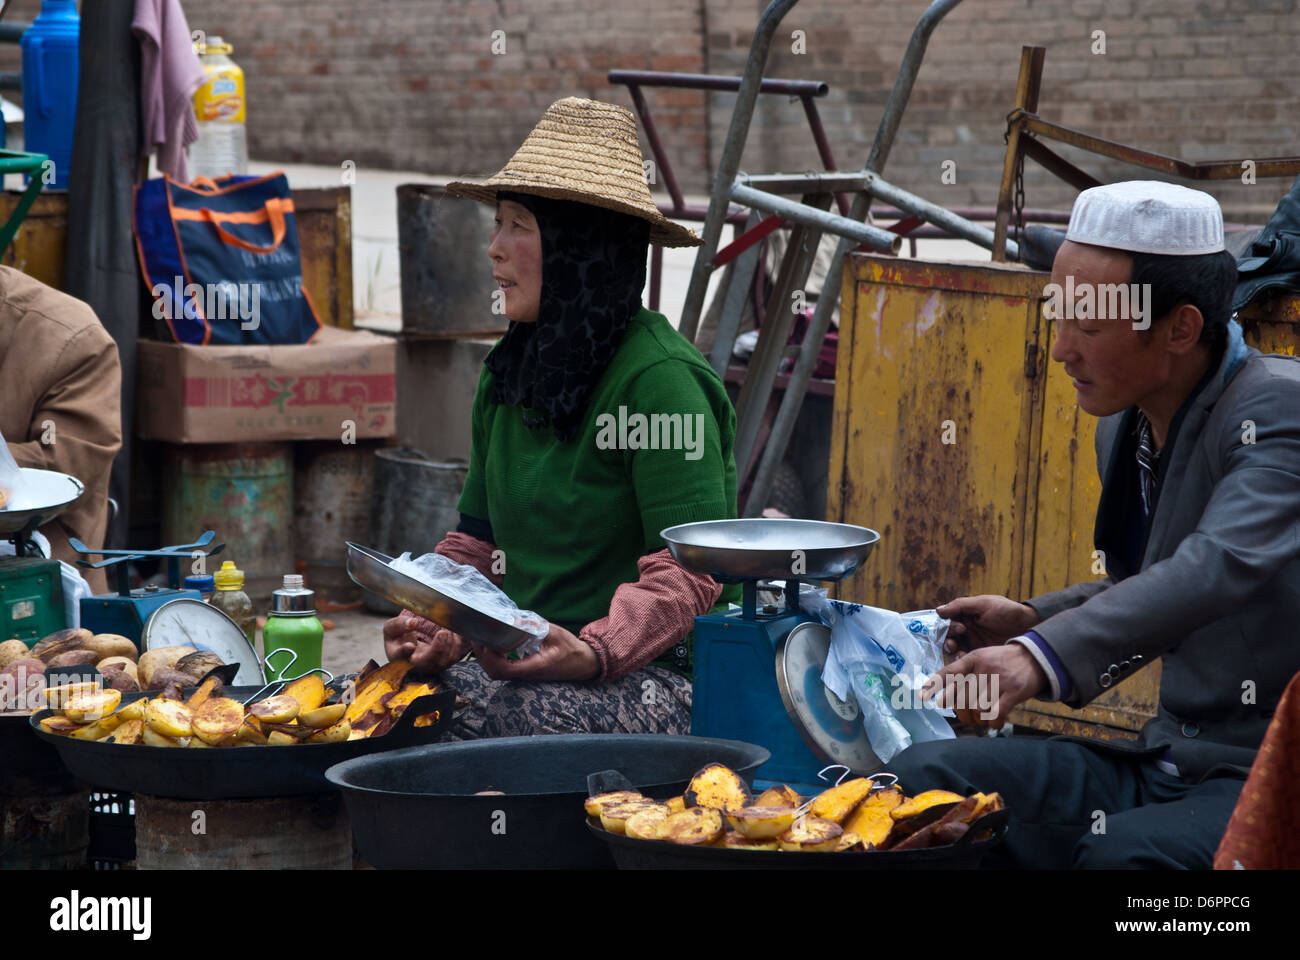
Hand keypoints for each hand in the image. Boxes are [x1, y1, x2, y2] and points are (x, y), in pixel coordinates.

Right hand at [382, 610, 467, 673]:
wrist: (409, 647)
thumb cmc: (399, 638)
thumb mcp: (392, 629)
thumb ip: (399, 625)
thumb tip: (413, 623)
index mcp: (399, 656)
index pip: (400, 656)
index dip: (404, 652)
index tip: (409, 646)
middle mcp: (416, 665)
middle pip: (428, 662)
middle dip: (437, 648)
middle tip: (442, 632)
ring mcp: (433, 666)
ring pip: (445, 660)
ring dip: (449, 642)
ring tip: (446, 627)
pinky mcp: (445, 662)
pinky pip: (456, 655)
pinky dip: (458, 642)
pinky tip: (454, 630)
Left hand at [471, 622, 598, 682]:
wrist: (584, 663)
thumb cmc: (571, 649)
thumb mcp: (554, 633)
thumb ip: (533, 627)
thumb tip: (512, 620)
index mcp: (533, 667)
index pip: (503, 668)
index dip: (489, 656)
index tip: (486, 639)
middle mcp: (526, 674)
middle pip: (495, 673)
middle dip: (482, 656)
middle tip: (478, 636)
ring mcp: (524, 675)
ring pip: (497, 673)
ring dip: (486, 657)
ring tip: (482, 638)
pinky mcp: (524, 671)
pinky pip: (503, 669)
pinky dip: (493, 658)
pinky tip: (494, 644)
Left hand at [924, 644, 1047, 727]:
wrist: (1035, 657)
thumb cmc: (1002, 662)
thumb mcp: (981, 658)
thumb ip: (964, 673)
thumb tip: (945, 698)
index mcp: (973, 659)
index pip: (948, 672)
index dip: (934, 685)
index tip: (921, 697)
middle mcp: (984, 669)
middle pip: (962, 697)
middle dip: (961, 712)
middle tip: (965, 715)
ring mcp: (1000, 680)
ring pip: (978, 708)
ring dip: (977, 718)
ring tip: (981, 718)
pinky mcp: (1014, 692)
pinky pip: (997, 713)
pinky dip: (993, 722)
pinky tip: (994, 722)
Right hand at [937, 595, 1039, 653]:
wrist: (1029, 626)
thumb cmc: (1007, 611)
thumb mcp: (984, 603)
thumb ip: (961, 605)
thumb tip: (938, 611)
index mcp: (964, 616)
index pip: (946, 623)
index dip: (948, 627)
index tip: (960, 629)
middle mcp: (965, 630)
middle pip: (947, 638)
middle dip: (947, 641)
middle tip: (953, 645)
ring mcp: (972, 644)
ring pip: (954, 650)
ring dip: (953, 653)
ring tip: (959, 656)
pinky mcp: (980, 656)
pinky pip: (966, 661)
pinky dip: (962, 662)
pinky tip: (966, 663)